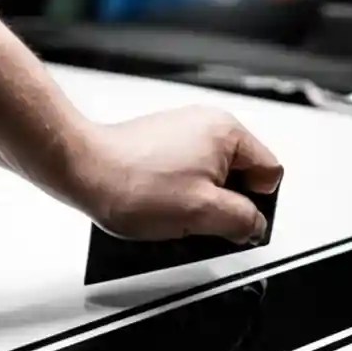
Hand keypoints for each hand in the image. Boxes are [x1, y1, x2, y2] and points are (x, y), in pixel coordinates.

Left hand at [69, 106, 282, 243]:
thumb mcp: (203, 213)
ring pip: (211, 179)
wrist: (81, 170)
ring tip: (173, 212)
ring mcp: (181, 133)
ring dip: (199, 202)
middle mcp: (206, 125)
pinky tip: (158, 205)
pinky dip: (177, 195)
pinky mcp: (159, 145)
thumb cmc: (133, 183)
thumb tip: (255, 226)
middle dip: (225, 203)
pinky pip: (185, 175)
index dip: (257, 204)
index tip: (236, 221)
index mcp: (227, 132)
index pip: (270, 173)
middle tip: (201, 219)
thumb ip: (243, 220)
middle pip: (240, 176)